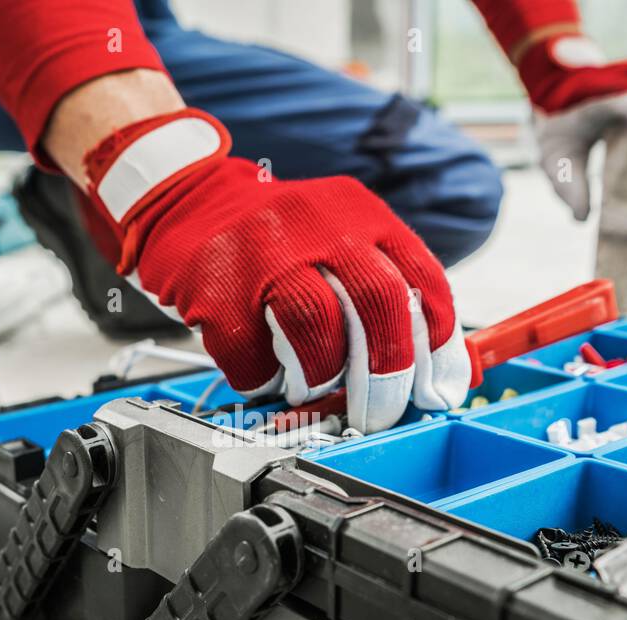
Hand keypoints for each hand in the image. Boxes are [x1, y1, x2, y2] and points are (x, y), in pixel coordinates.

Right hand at [83, 109, 468, 432]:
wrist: (190, 199)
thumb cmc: (277, 239)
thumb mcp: (341, 242)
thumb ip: (387, 295)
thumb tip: (434, 376)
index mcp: (361, 215)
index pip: (422, 280)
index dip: (437, 345)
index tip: (432, 388)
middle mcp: (318, 225)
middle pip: (377, 301)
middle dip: (387, 373)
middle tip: (381, 412)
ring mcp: (264, 251)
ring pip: (315, 327)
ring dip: (321, 375)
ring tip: (314, 386)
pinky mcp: (215, 285)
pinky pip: (249, 355)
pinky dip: (262, 380)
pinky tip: (265, 372)